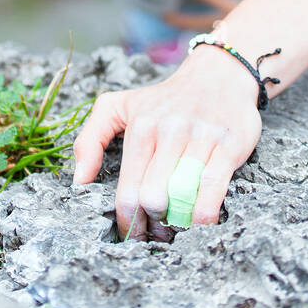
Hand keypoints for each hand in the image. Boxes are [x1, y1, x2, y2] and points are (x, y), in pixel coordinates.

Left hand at [72, 44, 262, 240]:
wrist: (218, 76)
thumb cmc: (164, 99)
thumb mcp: (118, 106)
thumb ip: (90, 139)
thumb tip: (79, 181)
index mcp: (141, 126)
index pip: (128, 189)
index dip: (128, 220)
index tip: (131, 231)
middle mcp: (170, 131)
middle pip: (153, 197)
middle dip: (153, 222)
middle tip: (155, 229)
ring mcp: (201, 138)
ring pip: (183, 196)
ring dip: (178, 222)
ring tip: (174, 227)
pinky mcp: (229, 145)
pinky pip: (214, 188)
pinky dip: (205, 213)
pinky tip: (200, 220)